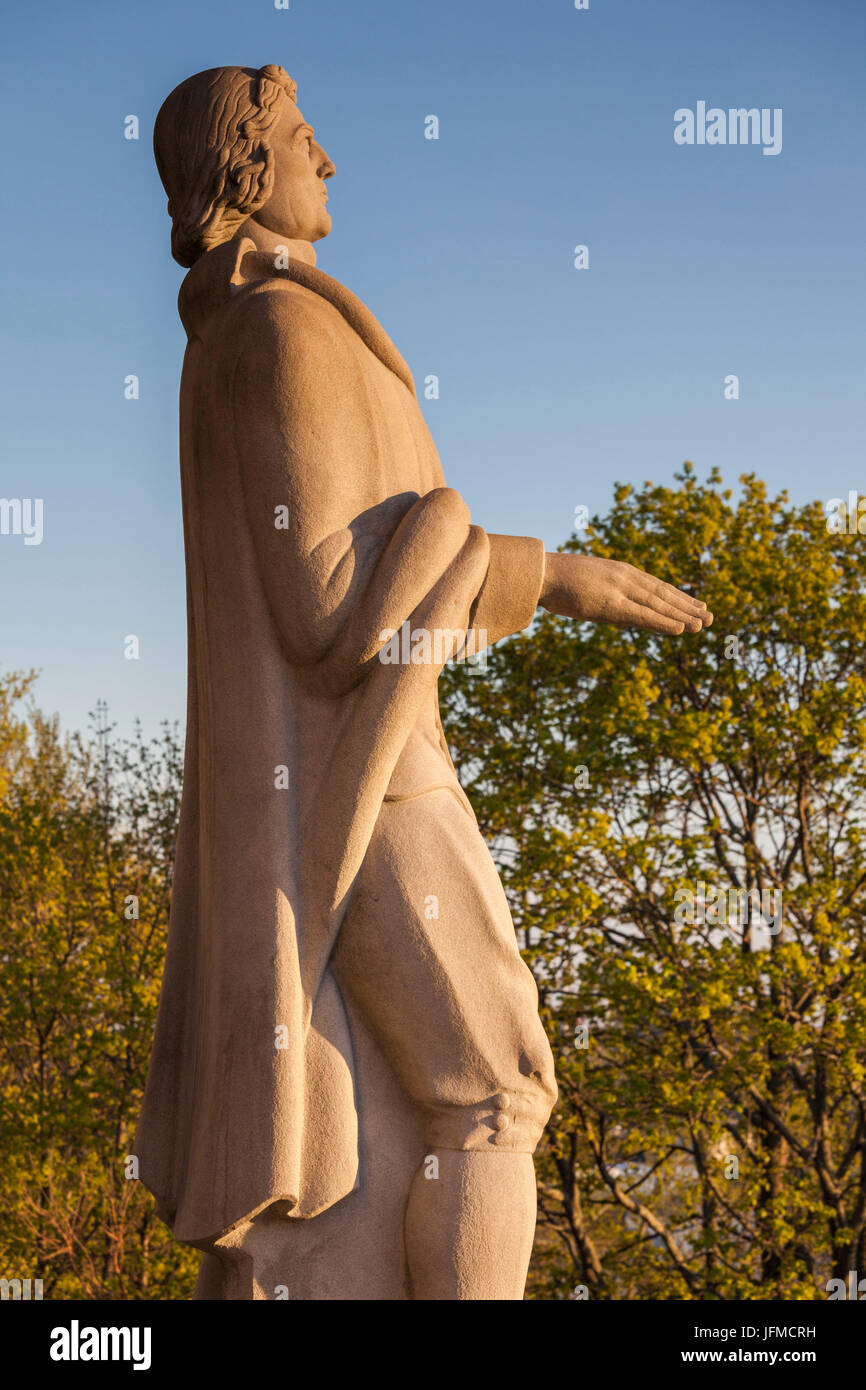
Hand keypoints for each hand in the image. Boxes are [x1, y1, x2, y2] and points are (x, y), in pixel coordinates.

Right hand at [540, 553, 711, 634]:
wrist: (540, 574)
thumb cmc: (560, 583)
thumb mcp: (591, 590)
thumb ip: (611, 603)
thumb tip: (625, 617)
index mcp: (622, 573)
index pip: (657, 586)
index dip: (680, 597)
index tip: (698, 605)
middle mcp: (626, 578)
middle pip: (664, 594)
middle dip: (688, 607)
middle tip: (711, 618)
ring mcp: (620, 589)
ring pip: (659, 604)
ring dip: (683, 615)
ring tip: (704, 624)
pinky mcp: (610, 603)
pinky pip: (643, 615)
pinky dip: (664, 622)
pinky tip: (680, 629)